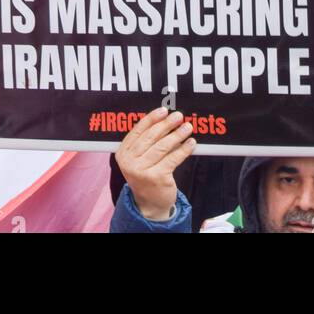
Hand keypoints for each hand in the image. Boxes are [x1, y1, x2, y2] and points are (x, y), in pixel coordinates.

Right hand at [114, 107, 195, 221]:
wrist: (149, 203)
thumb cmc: (147, 175)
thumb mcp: (139, 159)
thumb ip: (146, 142)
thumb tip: (165, 119)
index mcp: (123, 153)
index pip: (137, 131)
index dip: (151, 119)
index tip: (163, 110)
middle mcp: (129, 162)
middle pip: (150, 137)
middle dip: (166, 124)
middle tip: (178, 116)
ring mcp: (142, 171)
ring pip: (162, 147)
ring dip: (177, 135)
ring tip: (187, 127)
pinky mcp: (156, 178)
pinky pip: (172, 159)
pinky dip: (183, 149)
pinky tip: (190, 143)